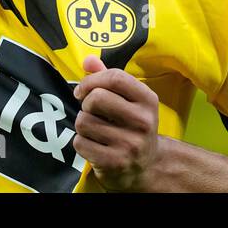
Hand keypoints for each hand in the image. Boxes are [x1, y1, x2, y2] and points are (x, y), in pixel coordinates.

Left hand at [72, 55, 160, 191]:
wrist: (146, 167)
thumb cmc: (131, 125)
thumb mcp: (128, 100)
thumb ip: (108, 77)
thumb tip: (88, 60)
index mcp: (148, 100)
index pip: (115, 77)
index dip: (92, 79)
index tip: (83, 90)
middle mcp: (143, 121)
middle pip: (96, 98)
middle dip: (85, 104)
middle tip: (90, 111)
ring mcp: (130, 144)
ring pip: (84, 122)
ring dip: (82, 124)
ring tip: (94, 129)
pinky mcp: (115, 162)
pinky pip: (80, 143)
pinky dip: (81, 142)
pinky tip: (93, 145)